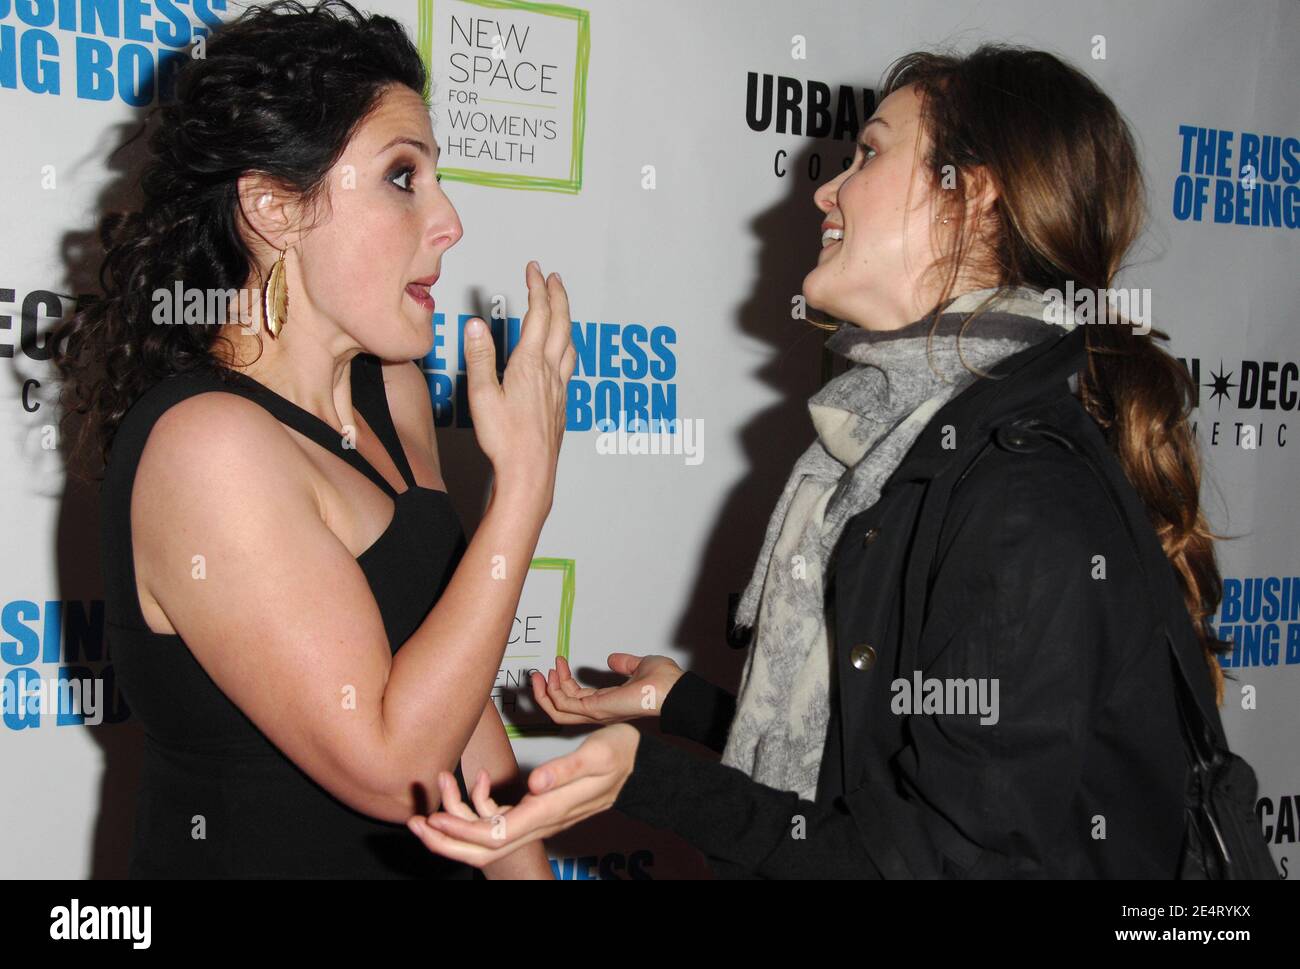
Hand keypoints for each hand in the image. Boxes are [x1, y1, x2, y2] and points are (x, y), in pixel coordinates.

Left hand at [406, 724, 639, 868]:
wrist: (641, 763)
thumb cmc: (620, 753)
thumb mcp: (597, 755)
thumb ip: (565, 771)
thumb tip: (532, 785)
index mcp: (548, 811)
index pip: (494, 834)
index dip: (458, 832)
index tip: (429, 820)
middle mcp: (540, 821)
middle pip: (484, 848)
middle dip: (446, 841)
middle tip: (415, 823)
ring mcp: (539, 818)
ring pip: (489, 836)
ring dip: (457, 820)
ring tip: (440, 788)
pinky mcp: (538, 809)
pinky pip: (501, 819)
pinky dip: (481, 804)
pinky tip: (480, 778)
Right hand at [464, 261, 574, 506]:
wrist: (530, 472)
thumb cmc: (505, 438)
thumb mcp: (482, 394)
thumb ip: (479, 357)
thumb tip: (475, 325)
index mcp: (530, 364)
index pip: (538, 315)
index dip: (537, 288)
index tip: (534, 269)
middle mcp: (550, 372)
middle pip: (560, 324)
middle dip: (557, 296)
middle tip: (553, 277)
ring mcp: (559, 388)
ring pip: (569, 344)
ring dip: (567, 320)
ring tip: (563, 308)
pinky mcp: (562, 404)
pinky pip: (570, 365)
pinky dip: (567, 346)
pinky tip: (564, 354)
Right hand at [531, 653, 683, 723]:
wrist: (674, 690)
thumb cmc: (664, 682)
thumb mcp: (639, 666)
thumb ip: (624, 663)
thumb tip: (613, 659)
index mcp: (607, 702)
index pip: (575, 699)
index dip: (563, 682)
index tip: (558, 664)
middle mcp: (599, 711)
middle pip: (561, 709)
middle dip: (545, 691)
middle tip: (537, 673)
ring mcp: (596, 713)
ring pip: (558, 711)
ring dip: (544, 692)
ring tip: (539, 673)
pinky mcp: (596, 710)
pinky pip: (565, 706)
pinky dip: (554, 692)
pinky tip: (552, 676)